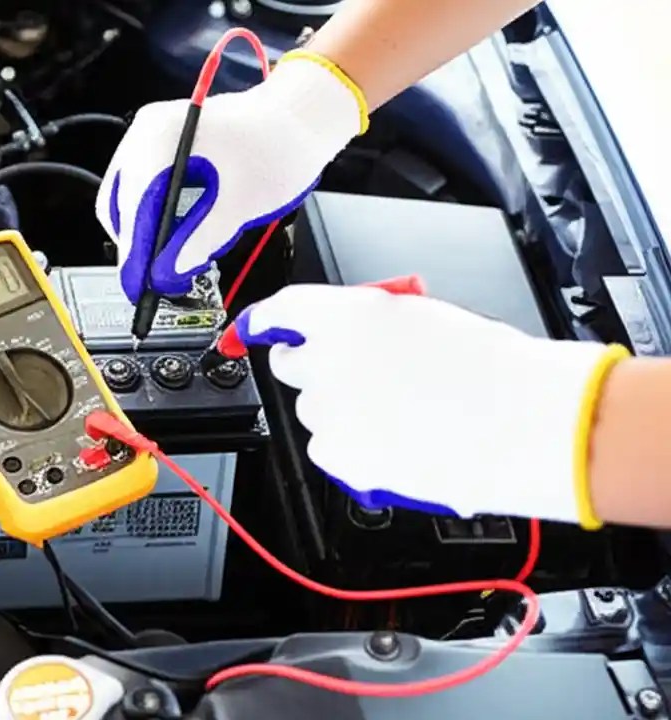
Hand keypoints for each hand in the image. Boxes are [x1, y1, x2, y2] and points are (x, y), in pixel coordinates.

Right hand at [96, 53, 365, 303]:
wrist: (299, 118)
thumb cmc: (278, 147)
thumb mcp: (240, 204)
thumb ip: (197, 241)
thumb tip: (164, 274)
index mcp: (162, 137)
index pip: (134, 204)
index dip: (134, 251)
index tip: (137, 286)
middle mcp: (147, 131)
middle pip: (122, 202)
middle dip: (137, 243)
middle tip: (154, 280)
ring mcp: (152, 136)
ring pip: (129, 197)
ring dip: (146, 231)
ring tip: (171, 259)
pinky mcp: (162, 146)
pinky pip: (144, 187)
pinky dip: (155, 215)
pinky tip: (175, 235)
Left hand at [235, 284, 627, 526]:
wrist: (525, 421)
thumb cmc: (492, 367)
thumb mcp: (422, 317)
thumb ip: (368, 324)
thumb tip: (344, 337)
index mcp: (345, 314)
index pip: (281, 311)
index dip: (266, 322)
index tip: (254, 330)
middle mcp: (326, 360)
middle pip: (289, 365)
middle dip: (313, 369)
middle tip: (357, 377)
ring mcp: (329, 411)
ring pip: (312, 412)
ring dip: (339, 412)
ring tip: (400, 413)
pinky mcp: (341, 457)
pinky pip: (328, 449)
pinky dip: (351, 449)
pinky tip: (395, 440)